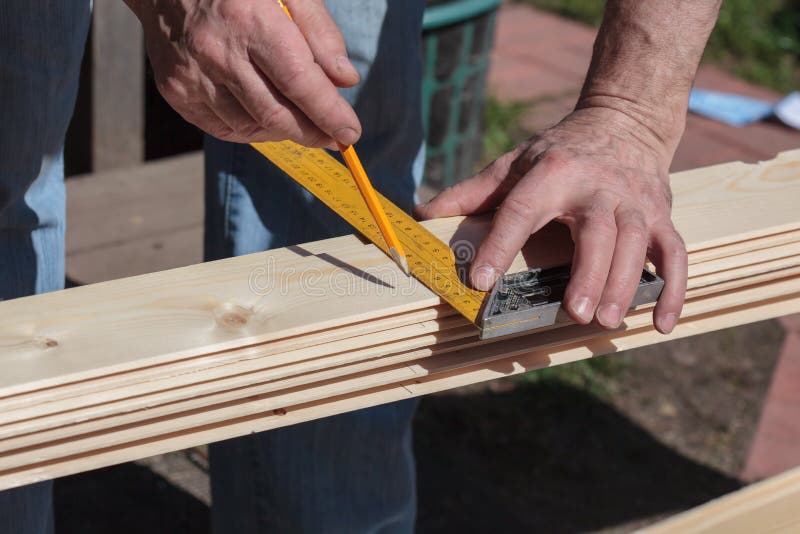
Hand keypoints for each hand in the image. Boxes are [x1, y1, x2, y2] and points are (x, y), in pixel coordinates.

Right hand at [125, 0, 360, 145]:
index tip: (350, 132)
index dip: (329, 113)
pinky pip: (223, 128)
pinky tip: (265, 117)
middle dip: (312, 133)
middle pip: (275, 114)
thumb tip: (345, 80)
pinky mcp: (176, 91)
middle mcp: (217, 52)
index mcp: (249, 19)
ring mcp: (192, 75)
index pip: (299, 82)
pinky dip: (252, 130)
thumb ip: (319, 33)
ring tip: (300, 121)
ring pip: (250, 127)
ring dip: (284, 132)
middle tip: (332, 136)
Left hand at [416, 107, 687, 333]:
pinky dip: (673, 289)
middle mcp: (598, 187)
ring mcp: (635, 202)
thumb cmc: (559, 151)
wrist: (625, 120)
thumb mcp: (514, 163)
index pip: (521, 210)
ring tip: (606, 321)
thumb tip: (421, 214)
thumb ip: (471, 192)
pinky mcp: (662, 214)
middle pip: (597, 232)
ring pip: (637, 244)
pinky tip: (661, 324)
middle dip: (588, 273)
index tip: (480, 280)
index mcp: (553, 172)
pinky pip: (675, 253)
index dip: (499, 244)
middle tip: (575, 313)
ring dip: (626, 284)